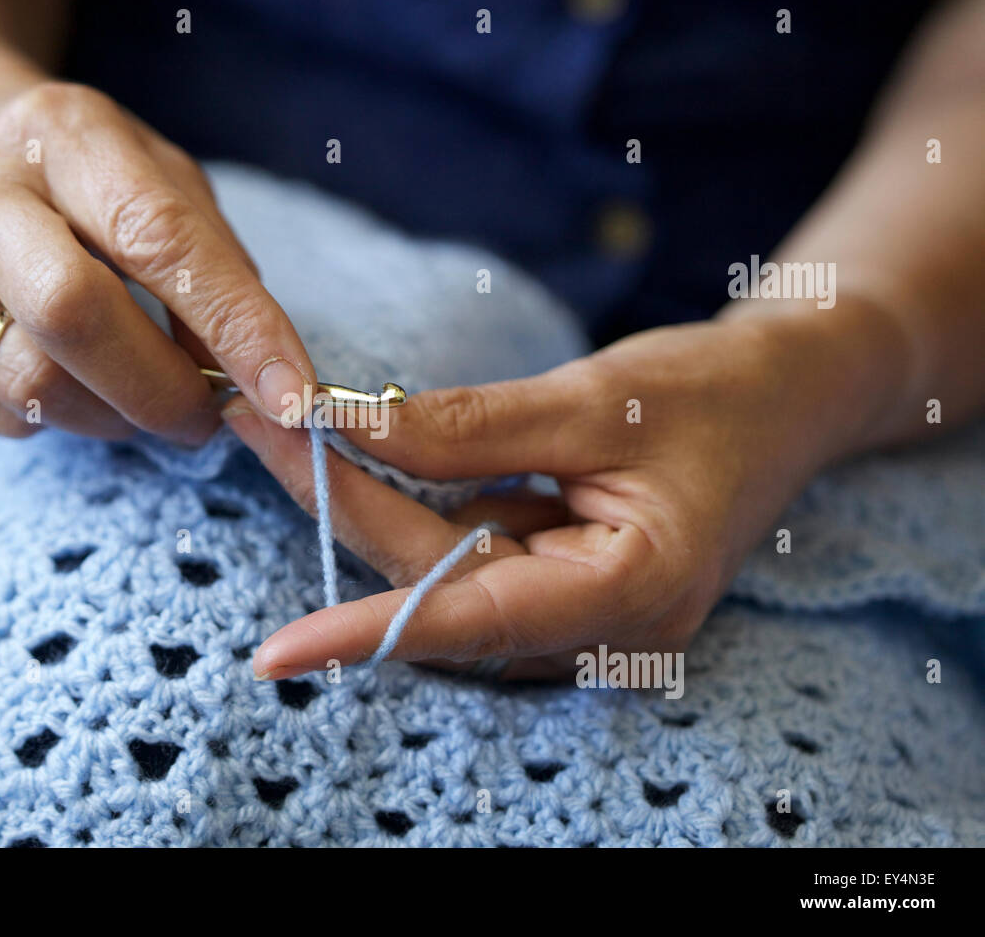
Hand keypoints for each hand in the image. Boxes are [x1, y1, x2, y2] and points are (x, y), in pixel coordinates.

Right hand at [0, 81, 314, 442]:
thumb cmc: (78, 178)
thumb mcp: (158, 183)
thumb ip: (213, 269)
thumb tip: (258, 380)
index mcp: (67, 133)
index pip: (159, 237)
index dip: (235, 327)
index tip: (291, 396)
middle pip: (74, 313)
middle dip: (163, 390)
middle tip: (208, 419)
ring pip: (35, 381)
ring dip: (117, 416)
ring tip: (143, 398)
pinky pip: (0, 408)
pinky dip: (63, 416)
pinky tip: (73, 379)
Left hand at [225, 317, 860, 680]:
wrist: (788, 394)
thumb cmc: (713, 392)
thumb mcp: (590, 398)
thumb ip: (468, 430)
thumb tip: (349, 430)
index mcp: (632, 595)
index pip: (475, 623)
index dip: (368, 635)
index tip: (275, 655)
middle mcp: (602, 631)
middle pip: (440, 585)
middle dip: (344, 504)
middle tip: (259, 424)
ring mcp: (580, 615)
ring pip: (441, 573)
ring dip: (370, 499)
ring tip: (297, 426)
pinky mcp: (559, 586)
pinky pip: (466, 556)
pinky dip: (417, 504)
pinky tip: (378, 452)